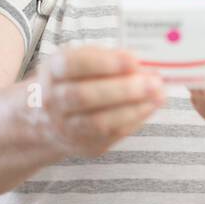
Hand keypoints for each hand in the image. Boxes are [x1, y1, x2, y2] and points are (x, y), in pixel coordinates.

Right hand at [33, 45, 164, 158]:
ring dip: (133, 109)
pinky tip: (150, 108)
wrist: (47, 118)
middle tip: (154, 82)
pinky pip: (111, 135)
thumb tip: (141, 64)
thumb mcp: (81, 60)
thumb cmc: (73, 80)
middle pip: (85, 96)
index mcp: (52, 71)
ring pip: (99, 121)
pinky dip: (134, 121)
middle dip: (123, 89)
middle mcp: (53, 100)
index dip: (104, 62)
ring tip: (158, 96)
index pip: (73, 65)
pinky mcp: (83, 145)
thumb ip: (108, 58)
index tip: (133, 59)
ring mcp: (66, 127)